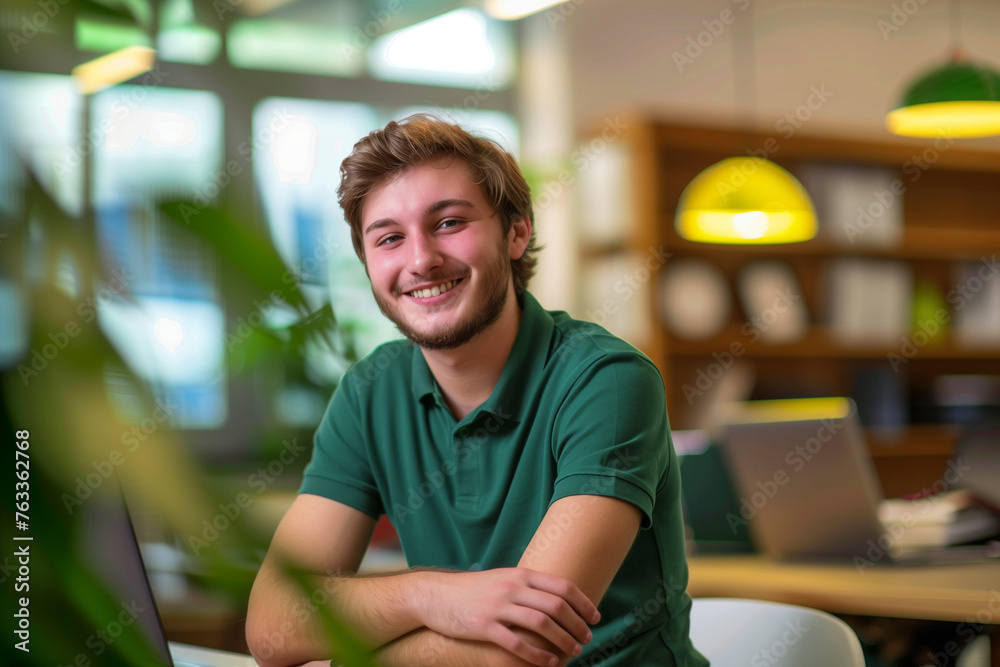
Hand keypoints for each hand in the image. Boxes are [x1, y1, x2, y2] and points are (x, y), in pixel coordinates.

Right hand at [415, 568, 600, 665]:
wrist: (435, 595)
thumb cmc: (473, 590)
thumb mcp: (503, 578)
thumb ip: (528, 585)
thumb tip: (557, 598)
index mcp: (520, 574)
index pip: (562, 586)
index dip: (583, 603)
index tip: (595, 617)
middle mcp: (512, 587)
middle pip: (556, 606)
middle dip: (577, 625)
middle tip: (587, 639)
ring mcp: (498, 606)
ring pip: (541, 624)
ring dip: (563, 640)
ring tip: (574, 651)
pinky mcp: (484, 626)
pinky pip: (517, 643)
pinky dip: (538, 655)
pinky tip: (550, 663)